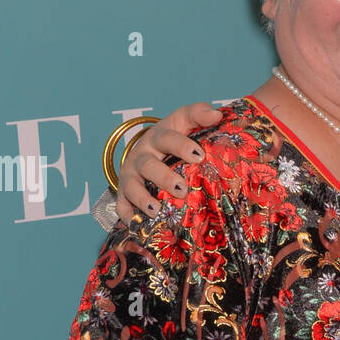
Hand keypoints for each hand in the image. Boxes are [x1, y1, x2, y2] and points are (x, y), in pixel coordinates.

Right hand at [116, 103, 221, 221]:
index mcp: (158, 137)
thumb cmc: (174, 137)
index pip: (167, 137)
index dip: (181, 145)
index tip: (198, 155)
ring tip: (156, 210)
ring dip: (142, 199)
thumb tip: (216, 114)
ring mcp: (131, 175)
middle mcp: (141, 155)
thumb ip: (199, 114)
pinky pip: (122, 206)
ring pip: (132, 186)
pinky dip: (128, 216)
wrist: (150, 150)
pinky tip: (138, 225)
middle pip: (149, 165)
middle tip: (182, 189)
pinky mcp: (124, 193)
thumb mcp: (184, 122)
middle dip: (164, 177)